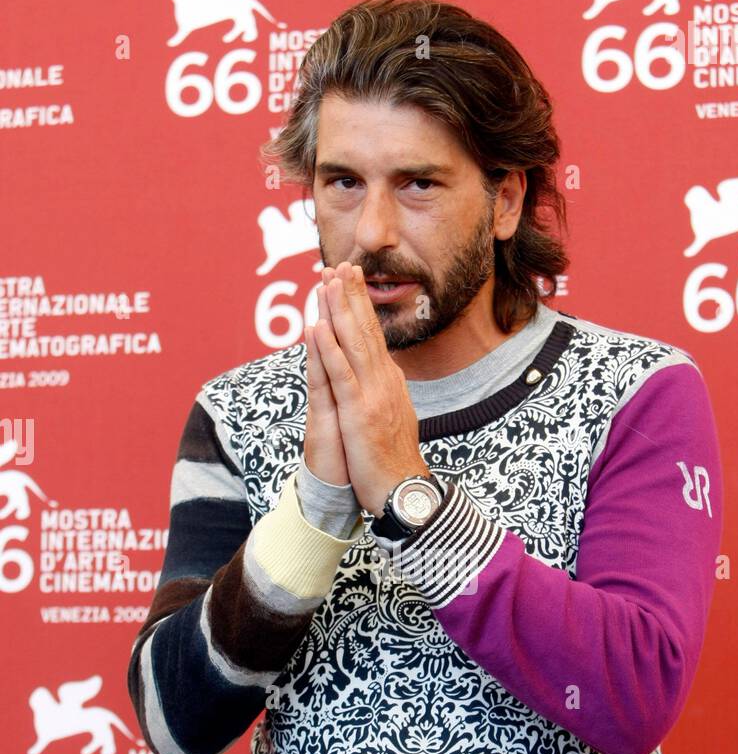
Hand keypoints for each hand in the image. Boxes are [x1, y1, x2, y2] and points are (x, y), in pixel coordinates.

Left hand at [311, 261, 430, 514]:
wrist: (403, 490)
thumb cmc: (395, 460)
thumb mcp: (394, 417)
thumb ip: (387, 392)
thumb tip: (387, 374)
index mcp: (390, 382)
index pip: (374, 336)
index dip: (361, 306)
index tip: (351, 280)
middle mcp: (384, 381)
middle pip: (365, 330)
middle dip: (351, 296)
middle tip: (341, 263)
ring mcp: (372, 395)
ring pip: (353, 344)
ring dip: (339, 310)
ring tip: (328, 282)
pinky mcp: (358, 412)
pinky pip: (341, 375)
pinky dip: (328, 349)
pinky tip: (318, 327)